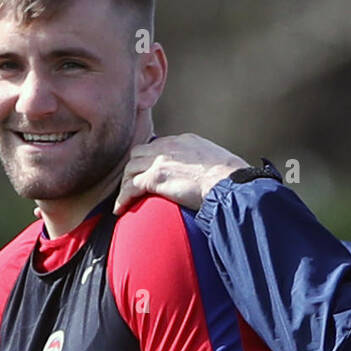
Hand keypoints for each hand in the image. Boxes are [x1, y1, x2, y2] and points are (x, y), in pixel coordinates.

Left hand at [114, 134, 248, 213]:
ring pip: (131, 168)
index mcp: (184, 141)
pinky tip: (120, 209)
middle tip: (132, 186)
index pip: (158, 146)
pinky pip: (131, 187)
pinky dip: (123, 198)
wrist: (228, 184)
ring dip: (126, 184)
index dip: (150, 161)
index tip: (149, 174)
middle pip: (139, 153)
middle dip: (133, 169)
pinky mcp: (155, 178)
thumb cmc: (230, 180)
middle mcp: (168, 146)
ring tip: (124, 199)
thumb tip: (208, 178)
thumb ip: (204, 165)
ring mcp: (160, 161)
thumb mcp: (216, 163)